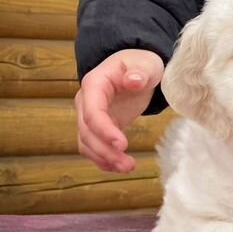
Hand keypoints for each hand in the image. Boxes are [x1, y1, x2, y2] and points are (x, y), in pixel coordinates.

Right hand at [75, 49, 163, 171]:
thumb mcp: (145, 64)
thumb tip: (133, 81)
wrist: (138, 68)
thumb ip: (140, 72)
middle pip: (87, 132)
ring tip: (128, 168)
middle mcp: (87, 102)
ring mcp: (90, 116)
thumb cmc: (141, 64)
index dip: (104, 130)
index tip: (122, 144)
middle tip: (128, 164)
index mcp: (95, 84)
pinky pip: (94, 147)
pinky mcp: (100, 127)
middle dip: (105, 150)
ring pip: (88, 143)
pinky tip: (119, 168)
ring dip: (104, 159)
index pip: (92, 112)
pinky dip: (104, 159)